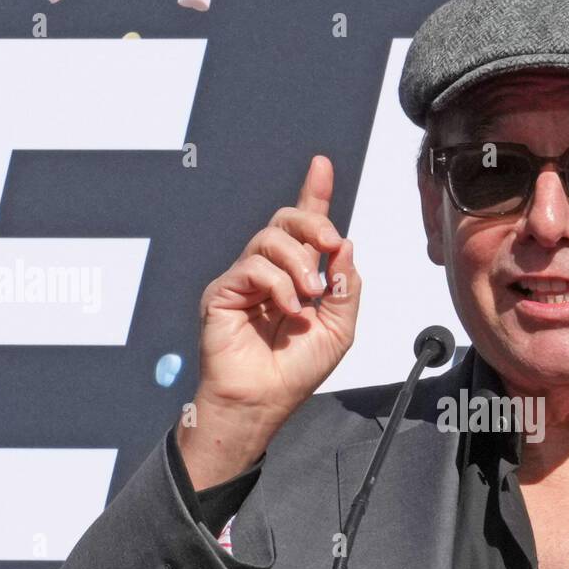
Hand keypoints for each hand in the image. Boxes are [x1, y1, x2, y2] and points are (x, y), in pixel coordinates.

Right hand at [177, 155, 361, 488]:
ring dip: (300, 263)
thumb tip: (345, 246)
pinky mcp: (223, 291)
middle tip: (330, 245)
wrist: (262, 403)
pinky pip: (253, 267)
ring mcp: (244, 279)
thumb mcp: (339, 328)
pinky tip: (289, 309)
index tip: (322, 165)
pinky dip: (279, 284)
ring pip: (271, 238)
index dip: (315, 194)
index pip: (306, 229)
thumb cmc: (294, 372)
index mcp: (298, 277)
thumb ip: (346, 286)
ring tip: (310, 295)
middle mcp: (270, 273)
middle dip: (314, 222)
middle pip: (286, 220)